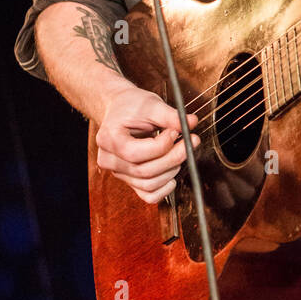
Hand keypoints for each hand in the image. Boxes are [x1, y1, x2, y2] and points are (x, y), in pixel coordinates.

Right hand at [95, 87, 199, 204]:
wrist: (120, 110)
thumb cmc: (131, 106)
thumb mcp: (150, 104)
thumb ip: (170, 116)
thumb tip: (191, 123)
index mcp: (108, 139)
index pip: (135, 154)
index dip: (161, 146)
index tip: (175, 132)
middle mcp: (109, 160)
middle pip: (144, 171)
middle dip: (173, 158)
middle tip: (190, 142)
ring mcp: (118, 173)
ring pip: (149, 184)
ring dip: (172, 171)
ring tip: (181, 151)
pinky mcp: (129, 181)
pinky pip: (148, 195)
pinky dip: (165, 189)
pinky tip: (173, 172)